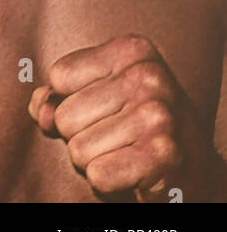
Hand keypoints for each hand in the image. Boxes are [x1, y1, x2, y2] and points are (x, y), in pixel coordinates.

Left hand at [29, 34, 224, 201]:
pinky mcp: (163, 155)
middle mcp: (148, 77)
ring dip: (94, 159)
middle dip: (80, 134)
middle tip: (115, 134)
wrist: (187, 165)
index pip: (60, 77)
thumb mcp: (92, 94)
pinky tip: (132, 171)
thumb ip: (54, 97)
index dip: (69, 100)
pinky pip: (97, 175)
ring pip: (78, 149)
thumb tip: (43, 113)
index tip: (103, 106)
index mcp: (132, 50)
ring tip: (124, 151)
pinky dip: (107, 180)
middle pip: (64, 116)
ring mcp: (158, 115)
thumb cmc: (127, 122)